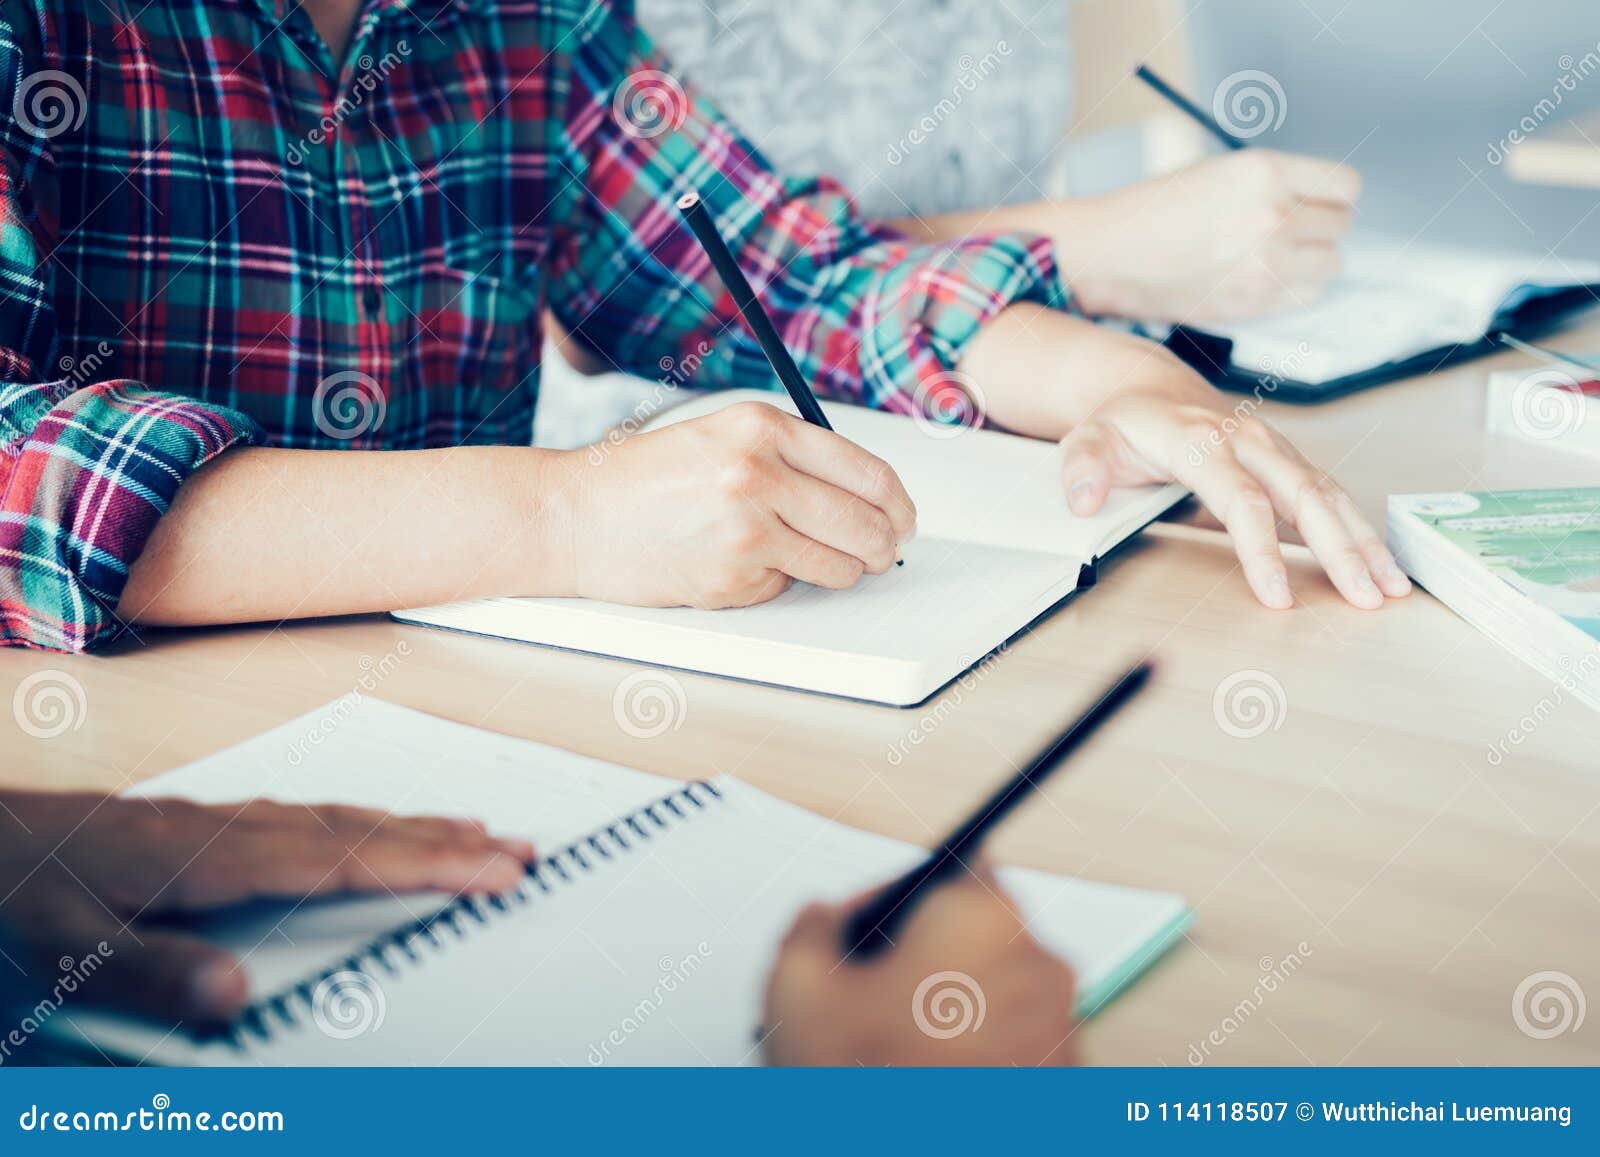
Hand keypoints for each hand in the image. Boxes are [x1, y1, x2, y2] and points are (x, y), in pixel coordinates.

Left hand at [0, 790, 532, 1025]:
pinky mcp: (212, 822)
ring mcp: (227, 820)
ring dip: (414, 824)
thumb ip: (153, 973)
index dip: (430, 864)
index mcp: (218, 857)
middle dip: (447, 839)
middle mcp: (235, 829)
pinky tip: (373, 825)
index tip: (497, 868)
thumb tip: (235, 995)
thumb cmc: (24, 891)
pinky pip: (315, 813)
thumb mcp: (69, 947)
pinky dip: (366, 819)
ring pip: (343, 816)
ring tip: (474, 829)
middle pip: (364, 829)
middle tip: (520, 848)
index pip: (348, 860)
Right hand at [551, 401, 915, 607]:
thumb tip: (867, 498)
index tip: (904, 519)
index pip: (866, 471)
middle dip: (882, 547)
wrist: (574, 517)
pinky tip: (738, 566)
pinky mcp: (731, 577)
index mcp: (762, 427)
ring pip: (839, 566)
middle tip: (881, 554)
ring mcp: (746, 529)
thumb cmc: (645, 480)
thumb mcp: (722, 436)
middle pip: (865, 523)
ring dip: (838, 572)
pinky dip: (777, 584)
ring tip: (804, 561)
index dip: (898, 504)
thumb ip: (792, 457)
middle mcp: (758, 473)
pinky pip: (788, 589)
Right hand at [762, 867, 1078, 1065]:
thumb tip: (823, 919)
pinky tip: (928, 1079)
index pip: (959, 864)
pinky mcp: (1069, 1084)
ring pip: (1002, 992)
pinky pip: (1023, 1046)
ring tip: (898, 1052)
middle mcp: (1041, 964)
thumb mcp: (796, 988)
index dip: (906, 895)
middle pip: (981, 932)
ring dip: (958, 1007)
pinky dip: (984, 1055)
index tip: (876, 926)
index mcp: (983, 917)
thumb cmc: (864, 1085)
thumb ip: (810, 925)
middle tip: (872, 998)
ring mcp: (1064, 1030)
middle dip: (929, 954)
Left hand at [958, 307, 1410, 610]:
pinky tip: (1381, 565)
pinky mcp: (1288, 462)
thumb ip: (1082, 468)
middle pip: (1304, 496)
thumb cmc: (1122, 424)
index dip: (1261, 549)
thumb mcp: (1087, 440)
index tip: (1278, 596)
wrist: (1150, 390)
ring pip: (1328, 495)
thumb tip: (1082, 500)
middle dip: (1340, 548)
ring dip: (1364, 541)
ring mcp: (1274, 449)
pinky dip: (1360, 530)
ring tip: (1391, 586)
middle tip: (1365, 596)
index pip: (1242, 500)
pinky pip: (1331, 496)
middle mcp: (1248, 440)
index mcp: (1201, 441)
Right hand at [1056, 150, 1360, 323]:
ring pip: (1332, 263)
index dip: (1331, 195)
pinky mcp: (1255, 301)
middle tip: (1292, 230)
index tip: (1319, 202)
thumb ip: (1273, 184)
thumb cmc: (1157, 210)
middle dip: (1320, 227)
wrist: (1113, 253)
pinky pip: (1308, 295)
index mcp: (1264, 172)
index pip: (1345, 186)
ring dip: (1312, 260)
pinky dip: (1294, 288)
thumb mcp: (1221, 172)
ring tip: (1280, 256)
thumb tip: (1319, 203)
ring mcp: (1266, 263)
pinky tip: (1264, 277)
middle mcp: (1272, 216)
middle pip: (1340, 225)